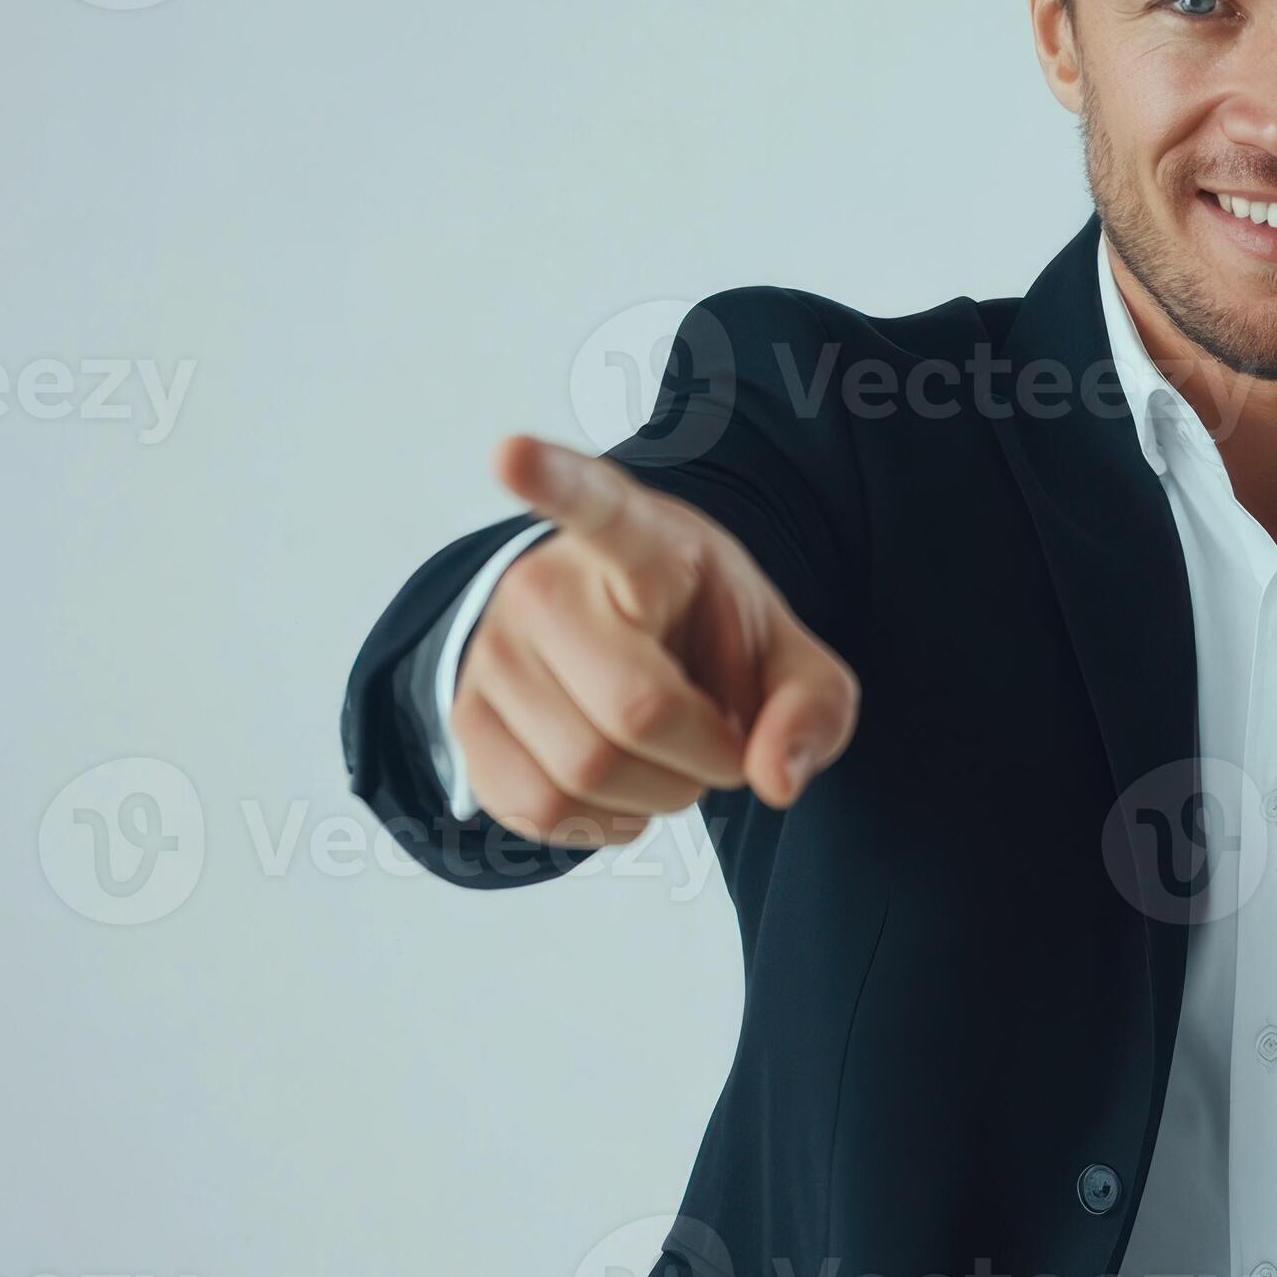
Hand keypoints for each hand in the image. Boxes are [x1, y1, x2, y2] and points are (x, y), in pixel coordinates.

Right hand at [450, 436, 860, 844]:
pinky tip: (625, 793)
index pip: (593, 504)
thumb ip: (812, 707)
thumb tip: (773, 780)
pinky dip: (600, 824)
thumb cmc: (712, 636)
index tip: (510, 452)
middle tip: (723, 740)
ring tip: (672, 758)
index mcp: (638, 541)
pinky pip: (535, 808)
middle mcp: (545, 584)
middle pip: (635, 710)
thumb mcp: (786, 654)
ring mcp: (494, 650)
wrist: (632, 642)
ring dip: (659, 796)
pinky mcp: (464, 715)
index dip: (551, 481)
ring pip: (583, 771)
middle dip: (708, 757)